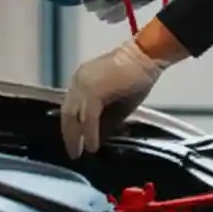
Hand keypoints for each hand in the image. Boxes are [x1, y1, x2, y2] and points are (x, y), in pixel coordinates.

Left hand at [59, 38, 165, 158]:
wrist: (146, 58)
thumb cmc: (136, 77)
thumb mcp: (117, 103)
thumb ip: (105, 118)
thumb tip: (96, 136)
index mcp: (81, 80)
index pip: (70, 107)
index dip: (71, 127)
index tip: (74, 142)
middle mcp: (78, 81)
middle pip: (66, 112)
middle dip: (69, 135)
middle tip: (73, 152)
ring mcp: (83, 84)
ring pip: (73, 115)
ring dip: (76, 136)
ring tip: (80, 152)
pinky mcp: (93, 91)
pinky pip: (88, 117)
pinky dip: (89, 133)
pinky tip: (92, 145)